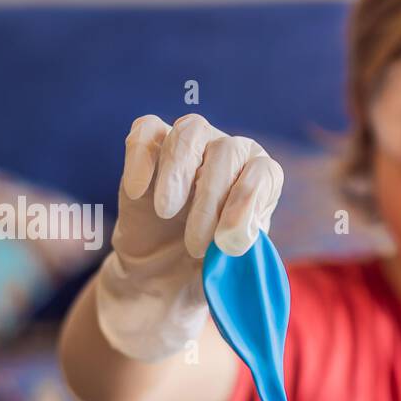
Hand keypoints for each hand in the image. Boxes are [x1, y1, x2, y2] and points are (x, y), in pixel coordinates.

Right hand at [114, 113, 284, 259]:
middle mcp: (231, 152)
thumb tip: (235, 237)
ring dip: (178, 172)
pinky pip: (146, 129)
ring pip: (191, 130)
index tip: (229, 238)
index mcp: (260, 178)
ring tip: (165, 212)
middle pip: (227, 151)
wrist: (164, 271)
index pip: (264, 173)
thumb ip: (239, 249)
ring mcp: (192, 143)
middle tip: (195, 245)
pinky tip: (136, 191)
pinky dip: (140, 158)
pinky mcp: (152, 144)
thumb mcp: (231, 266)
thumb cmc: (208, 264)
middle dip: (210, 199)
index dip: (248, 201)